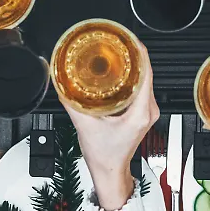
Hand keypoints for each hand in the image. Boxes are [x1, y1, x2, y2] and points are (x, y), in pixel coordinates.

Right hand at [65, 51, 158, 210]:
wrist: (110, 172)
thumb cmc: (104, 156)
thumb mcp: (83, 125)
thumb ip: (71, 102)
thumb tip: (60, 81)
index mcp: (140, 112)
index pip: (147, 73)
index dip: (140, 51)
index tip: (130, 38)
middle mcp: (148, 110)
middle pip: (147, 72)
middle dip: (133, 54)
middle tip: (118, 41)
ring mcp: (148, 111)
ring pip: (145, 79)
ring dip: (134, 65)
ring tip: (118, 52)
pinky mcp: (144, 113)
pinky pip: (142, 87)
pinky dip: (133, 76)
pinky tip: (121, 70)